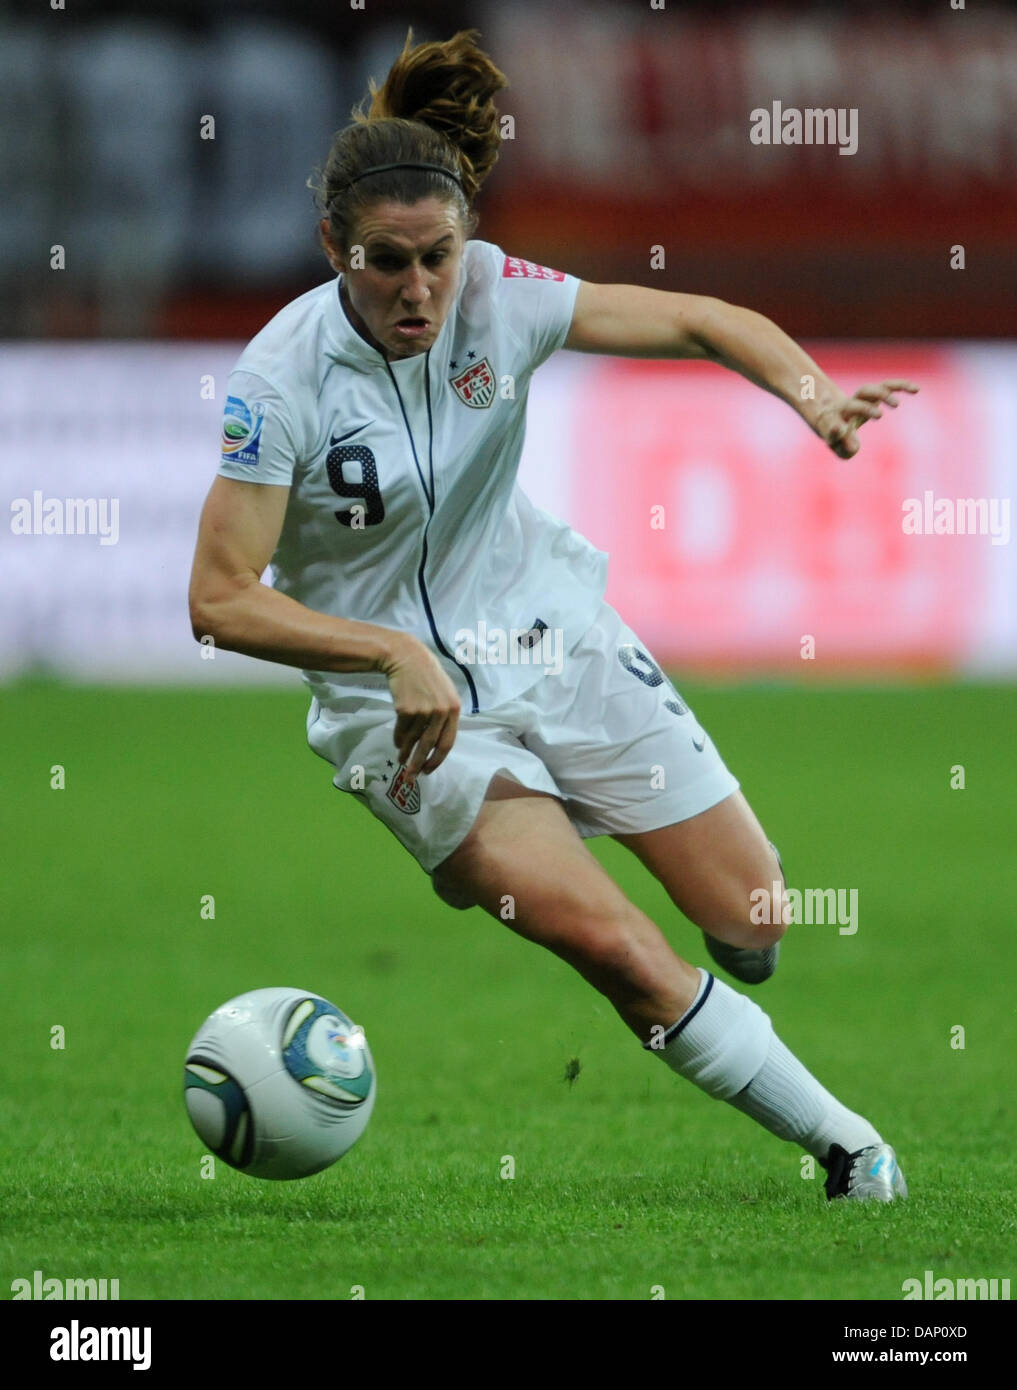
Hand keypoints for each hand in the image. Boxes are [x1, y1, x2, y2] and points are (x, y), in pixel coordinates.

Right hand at [378, 634, 460, 779]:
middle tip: (412, 777)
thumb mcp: (444, 693)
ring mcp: (423, 711)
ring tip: (401, 760)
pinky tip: (397, 743)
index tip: (429, 770)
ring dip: (406, 753)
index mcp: (454, 709)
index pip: (448, 742)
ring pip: (413, 740)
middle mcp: (441, 712)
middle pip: (430, 746)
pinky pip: (401, 731)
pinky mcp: (406, 710)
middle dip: (420, 764)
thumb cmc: (426, 676)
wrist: (405, 657)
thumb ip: (445, 716)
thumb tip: (436, 743)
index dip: (438, 760)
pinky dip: (398, 739)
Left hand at [811, 379, 919, 458]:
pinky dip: (901, 386)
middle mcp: (847, 404)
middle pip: (853, 402)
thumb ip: (844, 447)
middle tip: (879, 417)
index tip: (841, 429)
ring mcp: (861, 398)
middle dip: (865, 408)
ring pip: (870, 389)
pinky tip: (916, 389)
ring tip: (896, 405)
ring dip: (884, 394)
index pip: (834, 422)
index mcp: (835, 418)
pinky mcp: (874, 394)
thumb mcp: (838, 445)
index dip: (837, 429)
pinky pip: (887, 386)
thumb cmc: (836, 435)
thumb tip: (855, 448)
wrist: (832, 414)